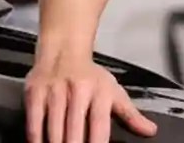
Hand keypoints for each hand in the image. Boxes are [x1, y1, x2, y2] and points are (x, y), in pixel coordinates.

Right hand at [24, 56, 157, 142]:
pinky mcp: (35, 93)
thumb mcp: (113, 92)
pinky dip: (36, 139)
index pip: (99, 128)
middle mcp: (78, 92)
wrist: (64, 50)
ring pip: (53, 132)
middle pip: (74, 133)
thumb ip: (130, 115)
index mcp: (100, 93)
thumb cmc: (91, 77)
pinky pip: (33, 124)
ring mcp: (54, 92)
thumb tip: (150, 131)